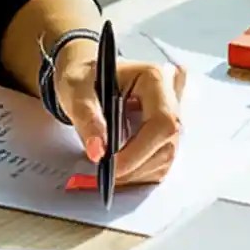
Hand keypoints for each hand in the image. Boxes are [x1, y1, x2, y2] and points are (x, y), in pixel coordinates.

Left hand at [54, 41, 187, 184]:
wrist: (87, 76)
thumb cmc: (84, 77)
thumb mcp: (76, 91)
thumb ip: (87, 118)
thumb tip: (97, 150)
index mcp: (154, 78)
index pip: (162, 121)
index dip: (140, 149)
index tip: (112, 165)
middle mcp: (171, 96)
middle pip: (166, 143)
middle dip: (134, 165)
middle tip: (104, 172)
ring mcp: (173, 116)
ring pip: (165, 156)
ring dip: (136, 171)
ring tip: (109, 169)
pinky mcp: (168, 133)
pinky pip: (161, 161)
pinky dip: (139, 171)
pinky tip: (120, 167)